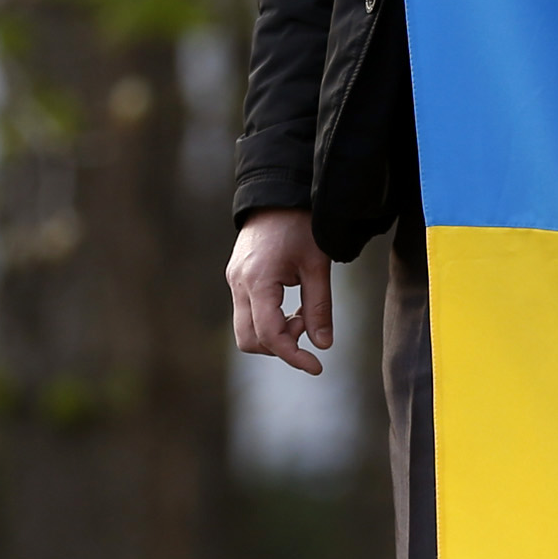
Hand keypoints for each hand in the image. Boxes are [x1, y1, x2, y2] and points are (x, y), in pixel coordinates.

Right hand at [227, 210, 336, 374]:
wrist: (278, 193)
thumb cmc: (301, 224)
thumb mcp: (317, 265)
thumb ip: (319, 307)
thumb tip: (323, 345)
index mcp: (258, 280)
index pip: (270, 335)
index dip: (293, 356)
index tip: (317, 366)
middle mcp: (239, 283)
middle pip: (250, 340)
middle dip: (280, 346)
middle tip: (307, 326)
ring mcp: (234, 281)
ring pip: (246, 329)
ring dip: (274, 334)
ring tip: (301, 313)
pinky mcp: (237, 278)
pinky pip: (247, 313)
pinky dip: (269, 320)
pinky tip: (291, 304)